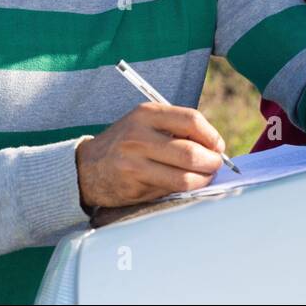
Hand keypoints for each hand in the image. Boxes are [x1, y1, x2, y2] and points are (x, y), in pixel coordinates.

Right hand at [75, 103, 226, 208]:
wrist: (87, 167)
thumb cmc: (125, 143)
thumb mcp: (145, 123)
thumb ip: (175, 128)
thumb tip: (214, 146)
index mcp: (146, 114)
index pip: (191, 120)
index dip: (211, 135)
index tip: (218, 145)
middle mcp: (139, 137)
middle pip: (191, 152)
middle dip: (211, 162)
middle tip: (215, 165)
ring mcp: (135, 164)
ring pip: (184, 178)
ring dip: (202, 180)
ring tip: (204, 177)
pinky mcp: (133, 187)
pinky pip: (170, 190)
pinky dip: (184, 189)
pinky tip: (185, 184)